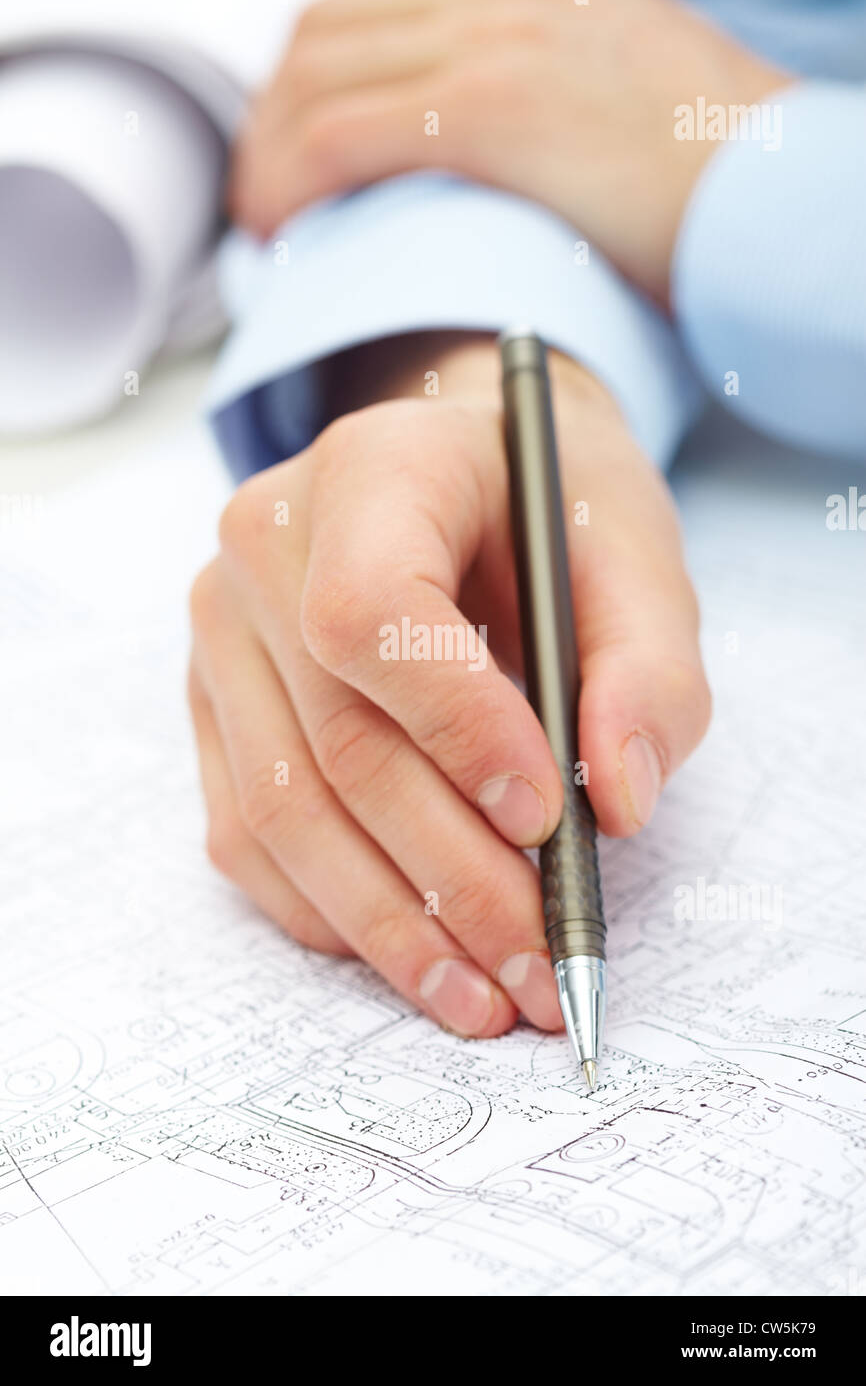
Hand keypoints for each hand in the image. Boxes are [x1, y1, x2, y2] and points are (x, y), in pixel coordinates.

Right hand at [188, 333, 709, 1036]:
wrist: (465, 474)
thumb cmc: (551, 512)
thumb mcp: (636, 558)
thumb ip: (649, 669)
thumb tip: (622, 803)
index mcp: (371, 471)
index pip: (371, 611)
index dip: (454, 727)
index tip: (545, 815)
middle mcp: (265, 545)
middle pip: (337, 740)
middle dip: (447, 876)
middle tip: (538, 964)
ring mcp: (223, 629)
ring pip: (283, 806)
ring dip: (389, 924)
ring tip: (484, 996)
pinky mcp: (216, 704)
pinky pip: (247, 830)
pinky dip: (329, 911)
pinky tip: (410, 957)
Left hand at [230, 0, 788, 303]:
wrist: (765, 195)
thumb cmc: (705, 169)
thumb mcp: (616, 85)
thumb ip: (536, 84)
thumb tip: (475, 140)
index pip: (370, 1)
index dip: (311, 65)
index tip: (293, 130)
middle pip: (327, 31)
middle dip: (274, 111)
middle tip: (264, 186)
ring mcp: (491, 39)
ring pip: (317, 77)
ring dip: (269, 150)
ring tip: (263, 217)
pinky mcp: (487, 109)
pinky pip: (340, 133)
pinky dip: (288, 177)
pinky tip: (275, 224)